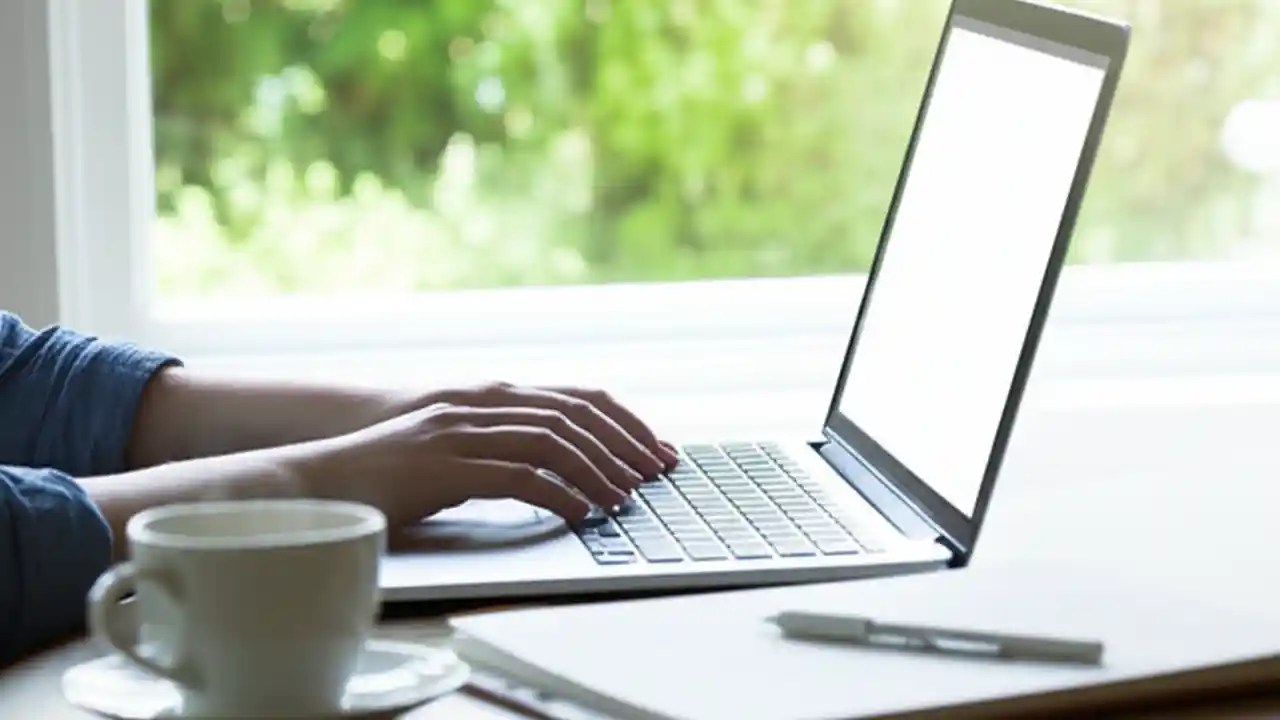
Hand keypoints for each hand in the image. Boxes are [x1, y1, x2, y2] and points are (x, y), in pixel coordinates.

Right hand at [299, 383, 678, 526]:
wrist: (321, 476)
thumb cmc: (389, 470)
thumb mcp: (454, 446)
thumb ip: (501, 447)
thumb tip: (559, 472)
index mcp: (488, 396)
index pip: (576, 397)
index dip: (624, 421)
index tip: (658, 448)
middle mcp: (479, 404)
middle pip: (573, 415)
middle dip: (624, 444)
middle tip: (658, 474)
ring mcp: (460, 432)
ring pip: (551, 442)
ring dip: (598, 471)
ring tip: (627, 499)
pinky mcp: (444, 467)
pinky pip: (517, 478)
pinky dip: (559, 495)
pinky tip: (582, 515)